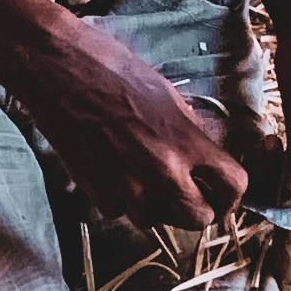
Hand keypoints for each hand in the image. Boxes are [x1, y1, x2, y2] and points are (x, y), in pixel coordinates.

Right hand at [15, 17, 249, 231]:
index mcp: (185, 141)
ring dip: (154, 206)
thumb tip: (205, 155)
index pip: (233, 185)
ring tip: (144, 177)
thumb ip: (189, 132)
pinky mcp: (95, 191)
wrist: (57, 68)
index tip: (224, 196)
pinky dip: (119, 200)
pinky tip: (113, 173)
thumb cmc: (110, 68)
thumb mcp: (166, 95)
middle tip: (188, 197)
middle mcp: (161, 170)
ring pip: (155, 221)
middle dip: (198, 211)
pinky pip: (119, 213)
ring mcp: (127, 185)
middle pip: (198, 219)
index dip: (233, 195)